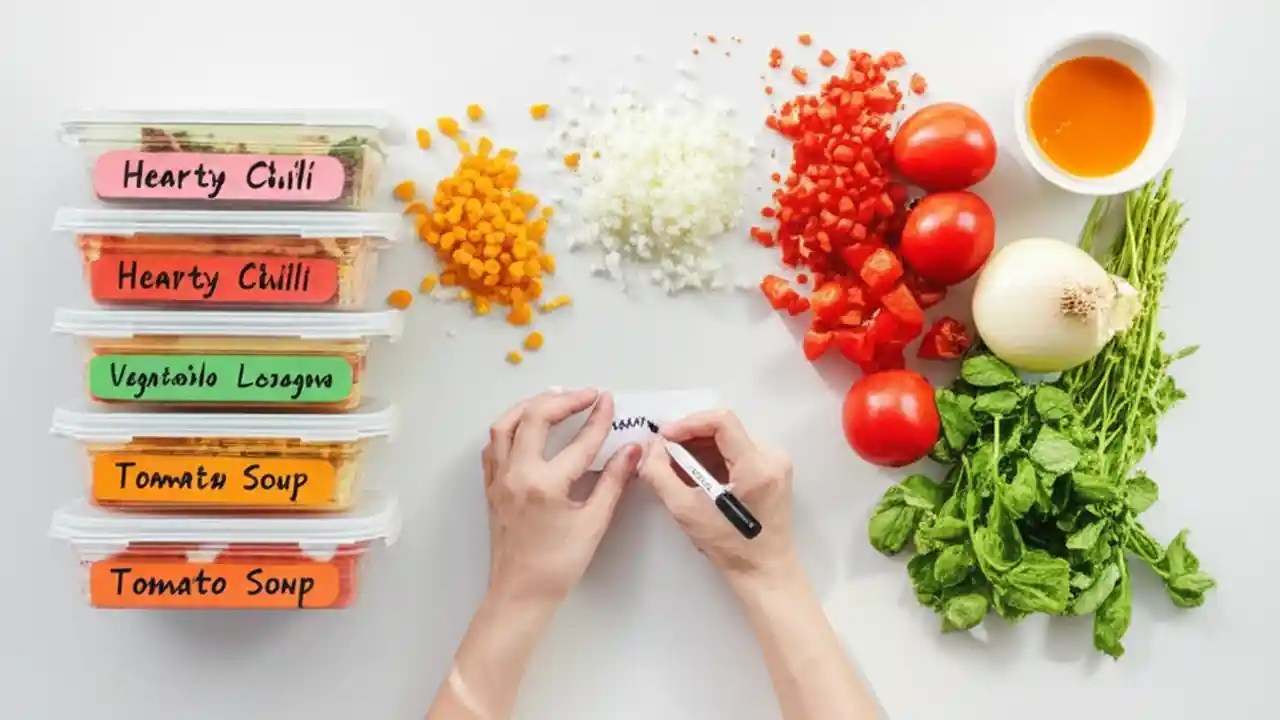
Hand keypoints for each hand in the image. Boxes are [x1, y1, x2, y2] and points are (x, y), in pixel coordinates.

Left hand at [482, 389, 641, 604]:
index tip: (609, 401)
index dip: (597, 418)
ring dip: (530, 406)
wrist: (520, 594)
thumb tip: (632, 451)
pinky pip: (494, 445)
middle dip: (563, 400)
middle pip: (535, 418)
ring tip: (554, 399)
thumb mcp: (594, 523)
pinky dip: (510, 428)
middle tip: (586, 396)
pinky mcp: (491, 487)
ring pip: (506, 425)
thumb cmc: (557, 565)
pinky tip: (526, 427)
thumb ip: (613, 481)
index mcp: (545, 485)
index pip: (578, 441)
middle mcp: (517, 474)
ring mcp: (499, 479)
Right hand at [640, 409, 796, 585]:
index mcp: (757, 467)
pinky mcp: (772, 469)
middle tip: (664, 453)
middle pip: (724, 429)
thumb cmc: (730, 547)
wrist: (763, 570)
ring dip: (699, 448)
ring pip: (729, 438)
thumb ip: (661, 475)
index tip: (666, 437)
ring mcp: (775, 462)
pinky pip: (736, 450)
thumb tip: (650, 448)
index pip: (722, 421)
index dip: (689, 423)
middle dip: (690, 437)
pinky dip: (713, 457)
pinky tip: (696, 474)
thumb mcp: (687, 511)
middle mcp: (772, 458)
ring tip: (676, 466)